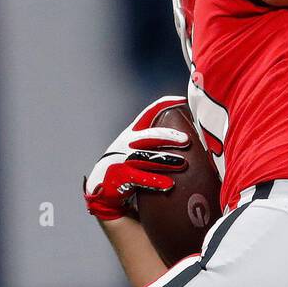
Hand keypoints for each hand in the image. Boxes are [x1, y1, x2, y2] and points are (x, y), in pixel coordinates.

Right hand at [83, 96, 190, 220]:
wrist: (100, 187)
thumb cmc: (125, 168)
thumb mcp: (135, 150)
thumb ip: (154, 144)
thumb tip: (187, 141)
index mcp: (132, 134)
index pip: (148, 114)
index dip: (164, 104)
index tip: (181, 100)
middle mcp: (126, 144)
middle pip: (149, 136)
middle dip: (168, 136)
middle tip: (186, 140)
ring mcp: (121, 159)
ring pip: (146, 157)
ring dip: (165, 160)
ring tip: (183, 163)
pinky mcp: (119, 176)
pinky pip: (138, 177)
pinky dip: (154, 180)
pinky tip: (169, 184)